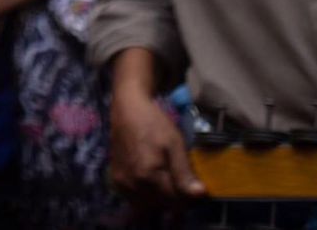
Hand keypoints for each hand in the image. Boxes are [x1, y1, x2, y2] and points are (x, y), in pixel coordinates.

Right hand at [108, 89, 205, 208]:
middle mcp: (132, 185)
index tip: (198, 189)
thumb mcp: (174, 144)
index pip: (176, 203)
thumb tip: (199, 194)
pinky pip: (135, 200)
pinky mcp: (117, 181)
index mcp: (148, 176)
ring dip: (161, 202)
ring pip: (148, 206)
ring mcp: (122, 184)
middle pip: (162, 207)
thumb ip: (184, 172)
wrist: (127, 109)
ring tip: (170, 185)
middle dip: (176, 201)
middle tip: (186, 186)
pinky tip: (154, 185)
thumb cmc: (153, 122)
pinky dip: (147, 198)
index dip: (190, 199)